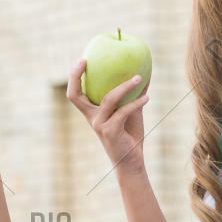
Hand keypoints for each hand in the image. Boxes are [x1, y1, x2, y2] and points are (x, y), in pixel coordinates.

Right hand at [65, 57, 149, 174]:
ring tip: (139, 77)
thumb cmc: (130, 135)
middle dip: (75, 76)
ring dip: (125, 86)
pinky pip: (123, 111)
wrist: (131, 161)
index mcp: (91, 112)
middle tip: (85, 60)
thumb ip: (133, 95)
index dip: (74, 77)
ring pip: (108, 99)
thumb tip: (145, 73)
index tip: (82, 59)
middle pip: (74, 96)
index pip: (75, 94)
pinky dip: (136, 103)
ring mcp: (99, 125)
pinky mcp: (111, 131)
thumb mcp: (131, 112)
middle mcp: (91, 118)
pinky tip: (147, 97)